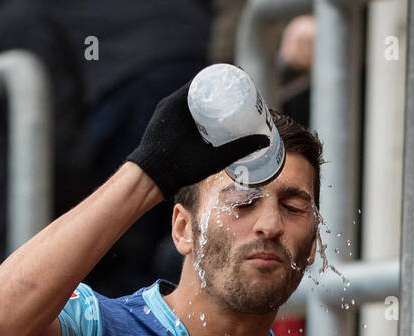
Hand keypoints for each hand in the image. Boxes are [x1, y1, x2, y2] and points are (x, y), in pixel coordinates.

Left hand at [125, 81, 269, 200]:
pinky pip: (186, 111)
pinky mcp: (167, 124)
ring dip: (211, 99)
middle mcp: (172, 103)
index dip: (223, 77)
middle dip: (221, 88)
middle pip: (201, 88)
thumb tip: (264, 140)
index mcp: (179, 102)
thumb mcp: (212, 158)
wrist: (149, 180)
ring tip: (232, 103)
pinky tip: (213, 118)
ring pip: (193, 100)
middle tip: (241, 93)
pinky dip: (200, 110)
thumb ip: (238, 149)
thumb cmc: (178, 168)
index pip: (205, 80)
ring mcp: (168, 113)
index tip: (241, 78)